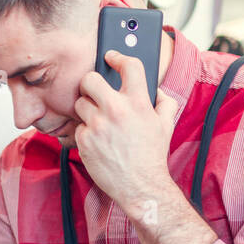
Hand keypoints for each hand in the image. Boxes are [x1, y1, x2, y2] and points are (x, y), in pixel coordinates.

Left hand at [73, 50, 179, 214]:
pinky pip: (78, 127)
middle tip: (94, 89)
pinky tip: (98, 141)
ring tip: (100, 122)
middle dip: (91, 82)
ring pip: (80, 103)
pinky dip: (85, 132)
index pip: (129, 66)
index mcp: (139, 102)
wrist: (140, 186)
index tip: (111, 56)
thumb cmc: (152, 155)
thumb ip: (163, 101)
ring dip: (87, 110)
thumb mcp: (166, 124)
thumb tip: (154, 88)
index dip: (118, 56)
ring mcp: (97, 125)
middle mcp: (117, 110)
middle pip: (90, 79)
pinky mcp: (84, 140)